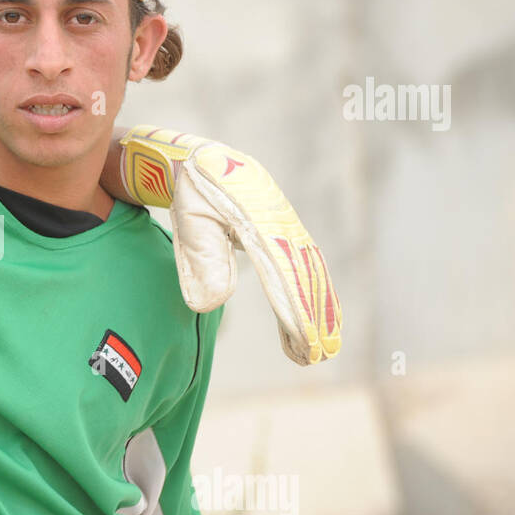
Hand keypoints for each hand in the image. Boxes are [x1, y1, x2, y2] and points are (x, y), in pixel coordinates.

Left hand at [119, 126, 341, 364]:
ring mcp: (287, 224)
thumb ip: (202, 257)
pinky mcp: (285, 229)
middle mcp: (281, 222)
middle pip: (304, 276)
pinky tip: (319, 318)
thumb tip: (212, 304)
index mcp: (258, 220)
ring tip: (324, 347)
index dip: (295, 311)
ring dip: (320, 310)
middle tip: (319, 357)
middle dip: (314, 319)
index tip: (304, 343)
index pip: (282, 274)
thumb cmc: (193, 190)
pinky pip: (306, 263)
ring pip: (311, 271)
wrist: (204, 157)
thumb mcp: (190, 220)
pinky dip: (316, 291)